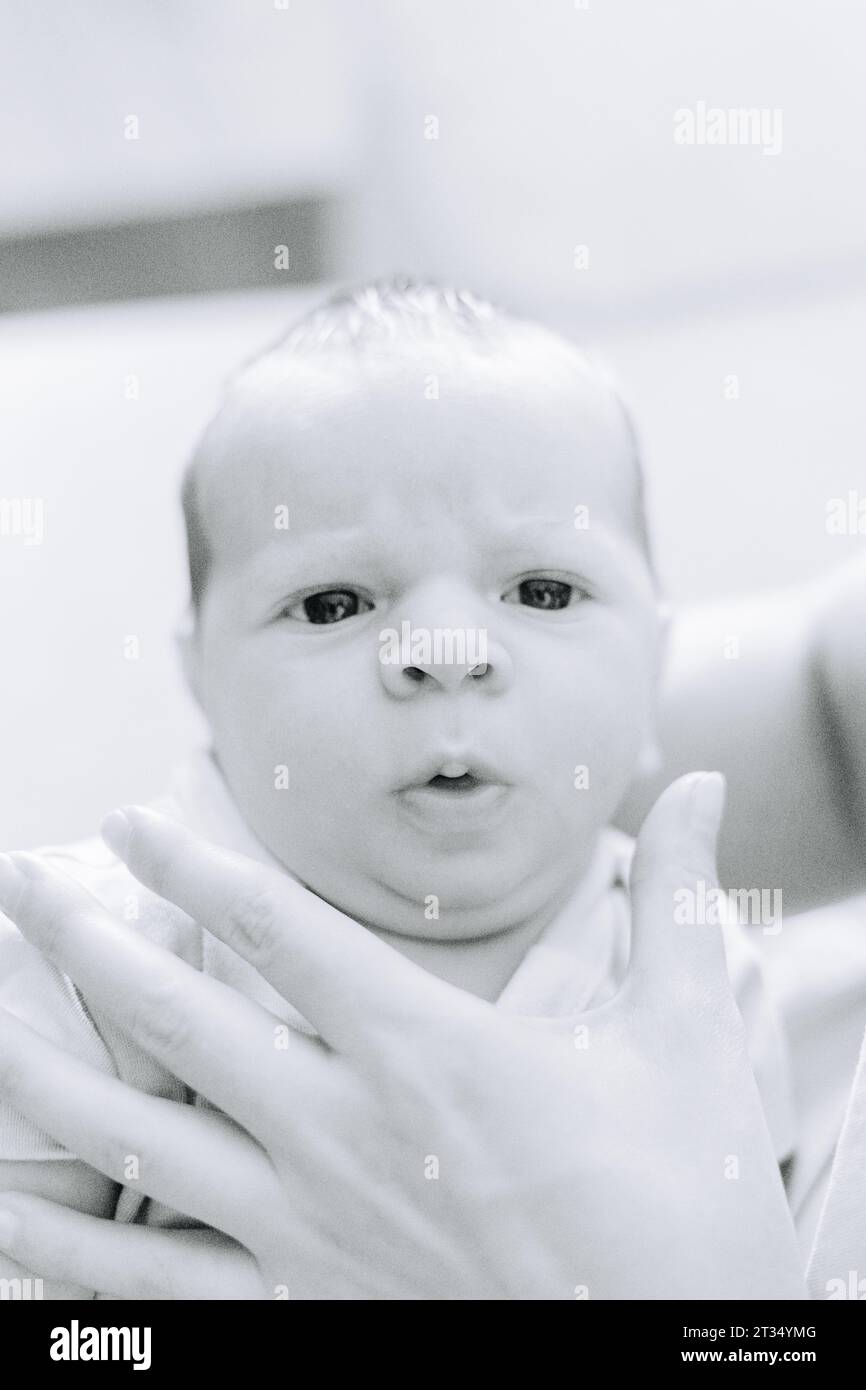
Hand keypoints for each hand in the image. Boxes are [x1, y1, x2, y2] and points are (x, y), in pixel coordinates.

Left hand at [0, 773, 805, 1298]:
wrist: (672, 1373)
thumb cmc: (681, 1211)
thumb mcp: (689, 1042)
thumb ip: (677, 901)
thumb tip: (709, 784)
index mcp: (423, 1051)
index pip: (271, 927)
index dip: (187, 862)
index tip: (128, 820)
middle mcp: (339, 1135)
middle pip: (171, 1019)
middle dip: (81, 939)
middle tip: (23, 883)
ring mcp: (303, 1234)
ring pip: (131, 1147)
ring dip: (43, 1079)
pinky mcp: (298, 1317)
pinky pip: (151, 1290)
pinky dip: (69, 1254)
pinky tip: (14, 1222)